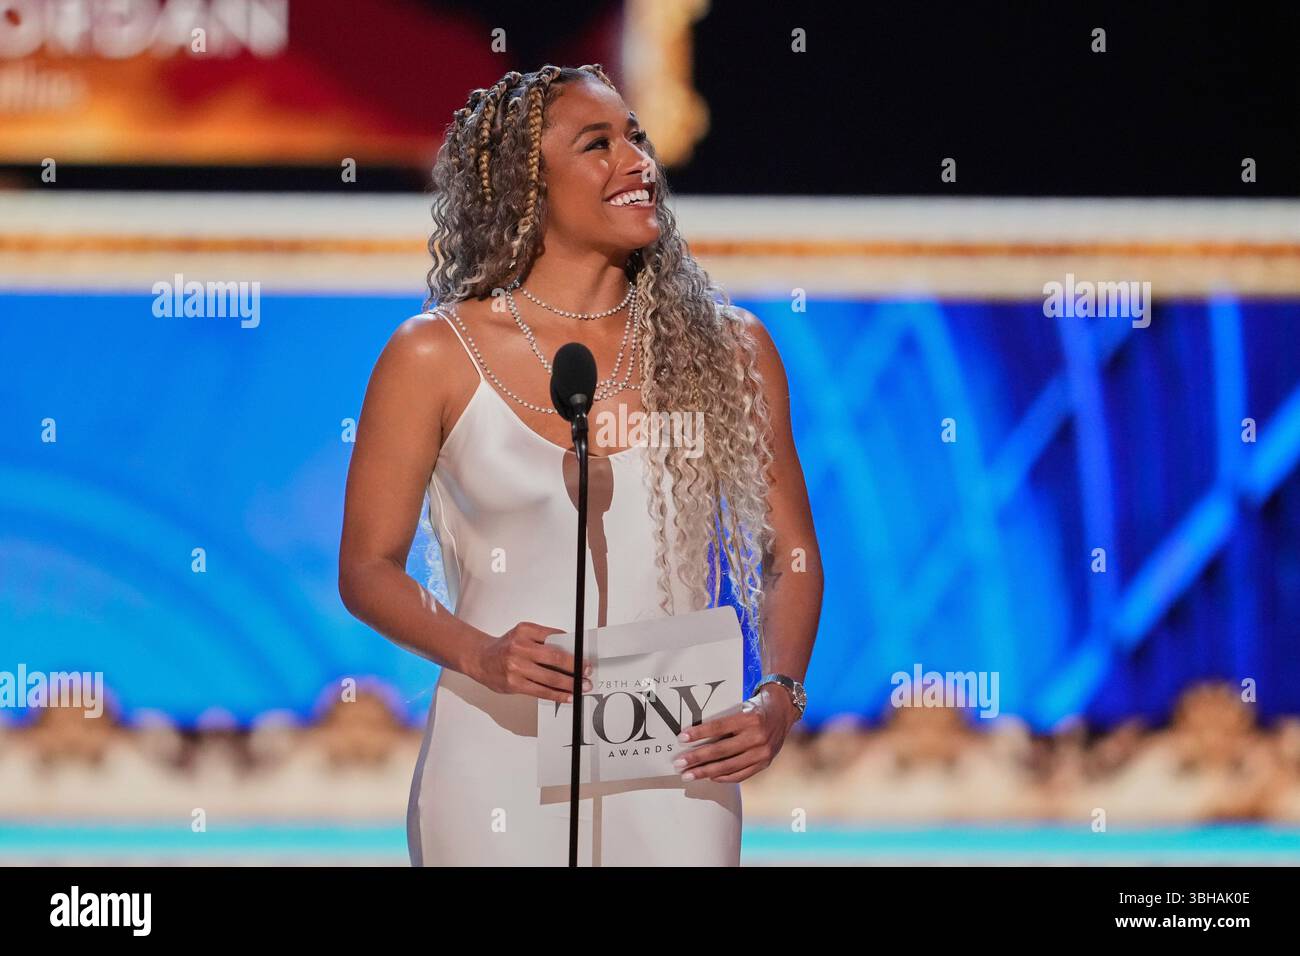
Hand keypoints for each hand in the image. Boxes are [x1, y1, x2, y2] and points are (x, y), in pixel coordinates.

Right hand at [471, 622, 591, 702]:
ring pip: (550, 677)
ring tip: (582, 687)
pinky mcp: (515, 684)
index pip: (555, 638)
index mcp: (525, 631)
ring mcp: (516, 667)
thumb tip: (571, 649)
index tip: (586, 656)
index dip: (573, 648)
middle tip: (588, 672)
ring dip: (570, 683)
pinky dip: (556, 694)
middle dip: (576, 666)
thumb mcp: (523, 634)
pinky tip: (567, 696)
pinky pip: (540, 690)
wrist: (480, 659)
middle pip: (555, 657)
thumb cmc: (505, 647)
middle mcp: (520, 647)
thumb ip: (544, 639)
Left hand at [673, 684, 797, 783]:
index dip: (699, 734)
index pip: (718, 727)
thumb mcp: (741, 709)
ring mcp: (762, 753)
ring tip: (689, 775)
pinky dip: (723, 777)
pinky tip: (709, 777)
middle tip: (679, 764)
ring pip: (728, 766)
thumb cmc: (755, 708)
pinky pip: (740, 775)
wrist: (782, 712)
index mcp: (749, 719)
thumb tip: (694, 736)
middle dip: (697, 758)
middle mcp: (757, 737)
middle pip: (721, 750)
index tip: (681, 738)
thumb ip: (723, 723)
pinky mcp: (764, 763)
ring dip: (705, 772)